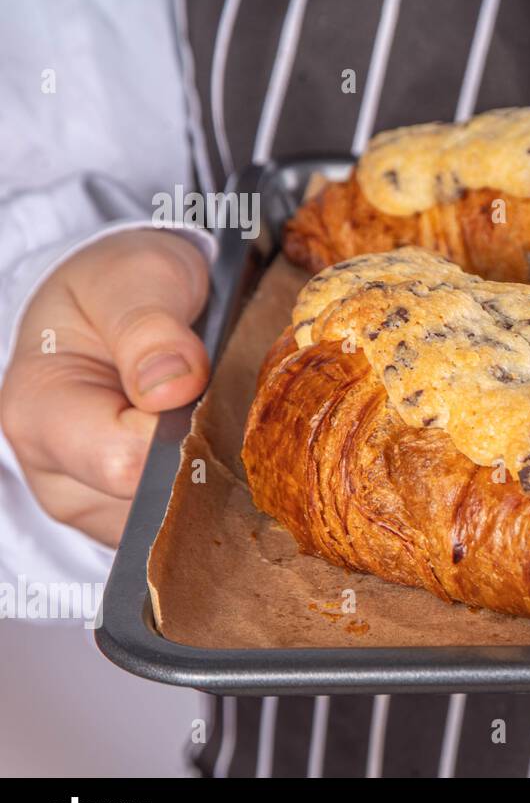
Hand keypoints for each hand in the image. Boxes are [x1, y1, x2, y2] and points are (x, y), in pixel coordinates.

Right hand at [0, 231, 209, 544]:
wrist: (118, 299)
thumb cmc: (120, 286)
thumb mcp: (136, 278)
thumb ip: (150, 329)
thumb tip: (173, 387)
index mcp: (38, 412)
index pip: (122, 460)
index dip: (180, 431)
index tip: (205, 386)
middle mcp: (56, 472)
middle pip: (150, 501)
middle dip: (200, 454)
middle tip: (218, 395)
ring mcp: (92, 501)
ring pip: (171, 521)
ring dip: (210, 473)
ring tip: (210, 411)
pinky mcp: (127, 515)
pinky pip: (181, 524)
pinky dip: (209, 488)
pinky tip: (213, 440)